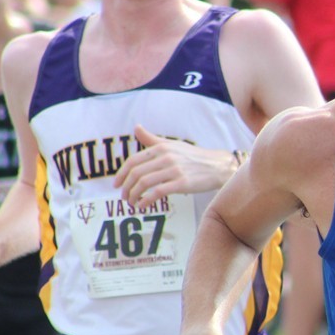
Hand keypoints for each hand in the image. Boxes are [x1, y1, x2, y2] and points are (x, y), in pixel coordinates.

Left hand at [114, 124, 230, 205]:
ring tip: (132, 203)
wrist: (217, 166)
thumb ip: (152, 139)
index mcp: (161, 148)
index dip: (121, 174)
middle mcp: (166, 157)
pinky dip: (146, 201)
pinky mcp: (182, 183)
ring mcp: (174, 170)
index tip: (116, 185)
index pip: (133, 161)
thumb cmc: (193, 156)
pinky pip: (158, 192)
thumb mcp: (172, 145)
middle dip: (126, 188)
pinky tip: (143, 206)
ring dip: (133, 196)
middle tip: (124, 197)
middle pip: (136, 173)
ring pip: (144, 183)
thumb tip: (136, 127)